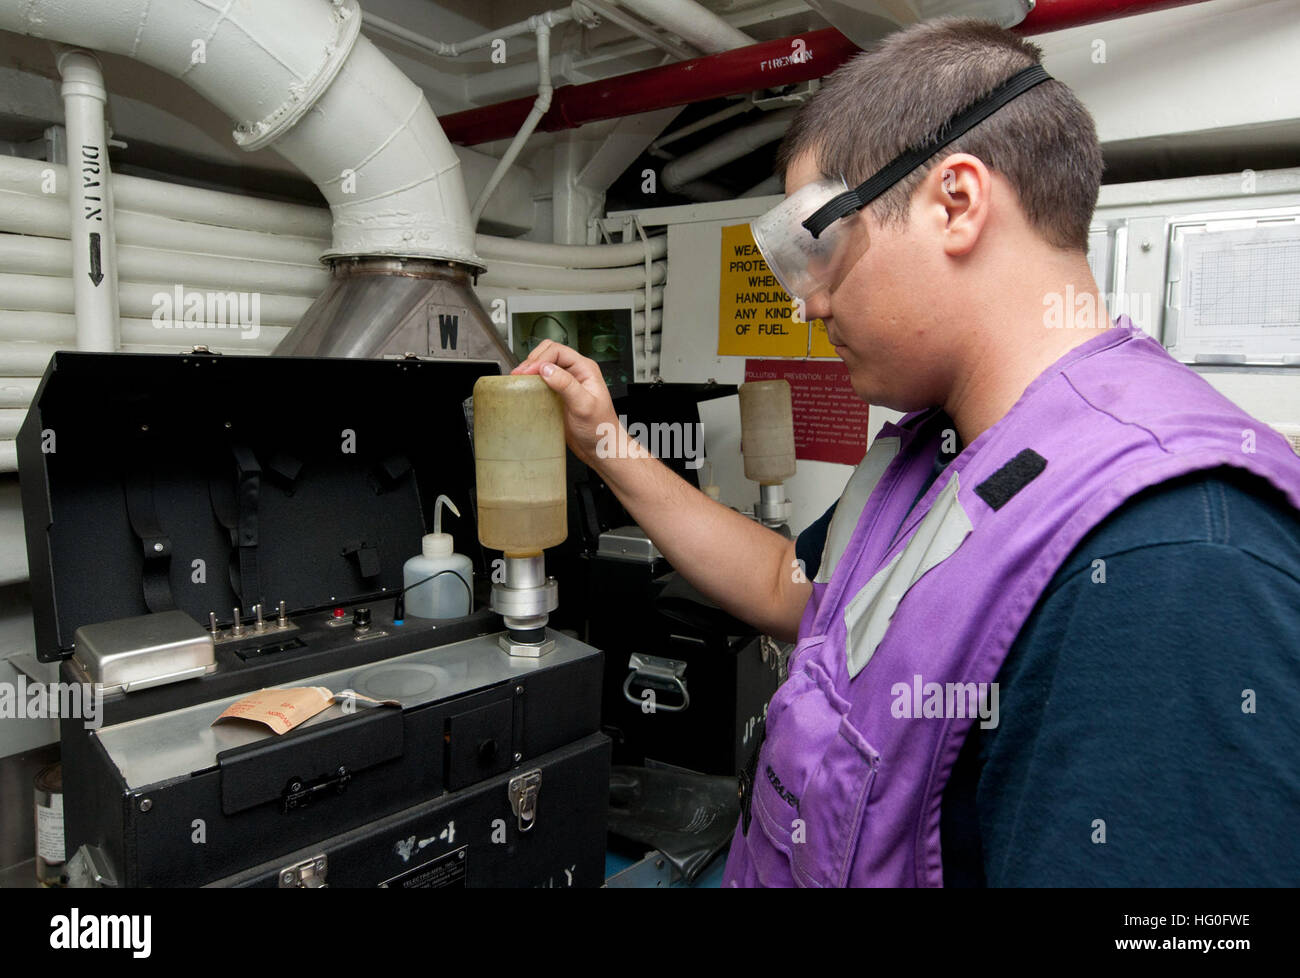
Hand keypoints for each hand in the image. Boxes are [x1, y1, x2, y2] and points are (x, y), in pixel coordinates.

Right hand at [512, 340, 620, 467]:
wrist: (601, 447)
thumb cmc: (600, 428)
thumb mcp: (584, 405)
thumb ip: (566, 385)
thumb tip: (547, 369)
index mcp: (585, 369)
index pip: (558, 352)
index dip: (540, 359)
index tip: (528, 372)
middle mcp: (576, 372)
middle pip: (549, 353)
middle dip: (532, 361)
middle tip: (520, 374)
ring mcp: (566, 383)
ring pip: (544, 366)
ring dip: (530, 370)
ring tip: (519, 380)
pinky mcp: (558, 395)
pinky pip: (542, 381)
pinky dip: (532, 382)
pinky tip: (526, 389)